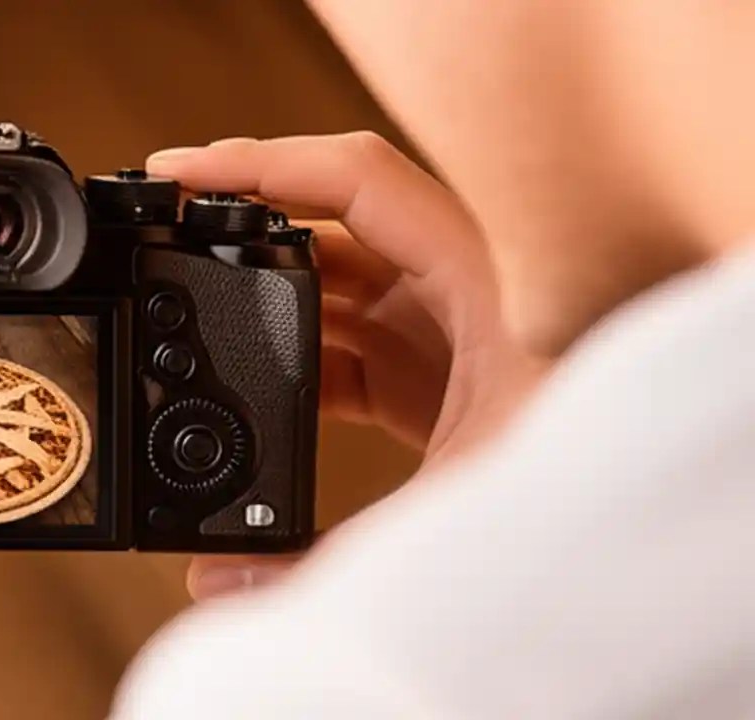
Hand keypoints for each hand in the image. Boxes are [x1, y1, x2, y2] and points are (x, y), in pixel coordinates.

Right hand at [145, 133, 547, 598]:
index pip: (359, 182)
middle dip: (240, 216)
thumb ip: (321, 557)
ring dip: (257, 283)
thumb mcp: (448, 521)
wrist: (634, 522)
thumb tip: (213, 580)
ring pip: (331, 276)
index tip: (184, 174)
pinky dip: (289, 346)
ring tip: (181, 292)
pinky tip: (246, 374)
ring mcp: (441, 329)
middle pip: (331, 220)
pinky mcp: (428, 371)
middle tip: (161, 222)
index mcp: (477, 287)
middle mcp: (456, 292)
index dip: (265, 164)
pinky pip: (343, 334)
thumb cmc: (579, 494)